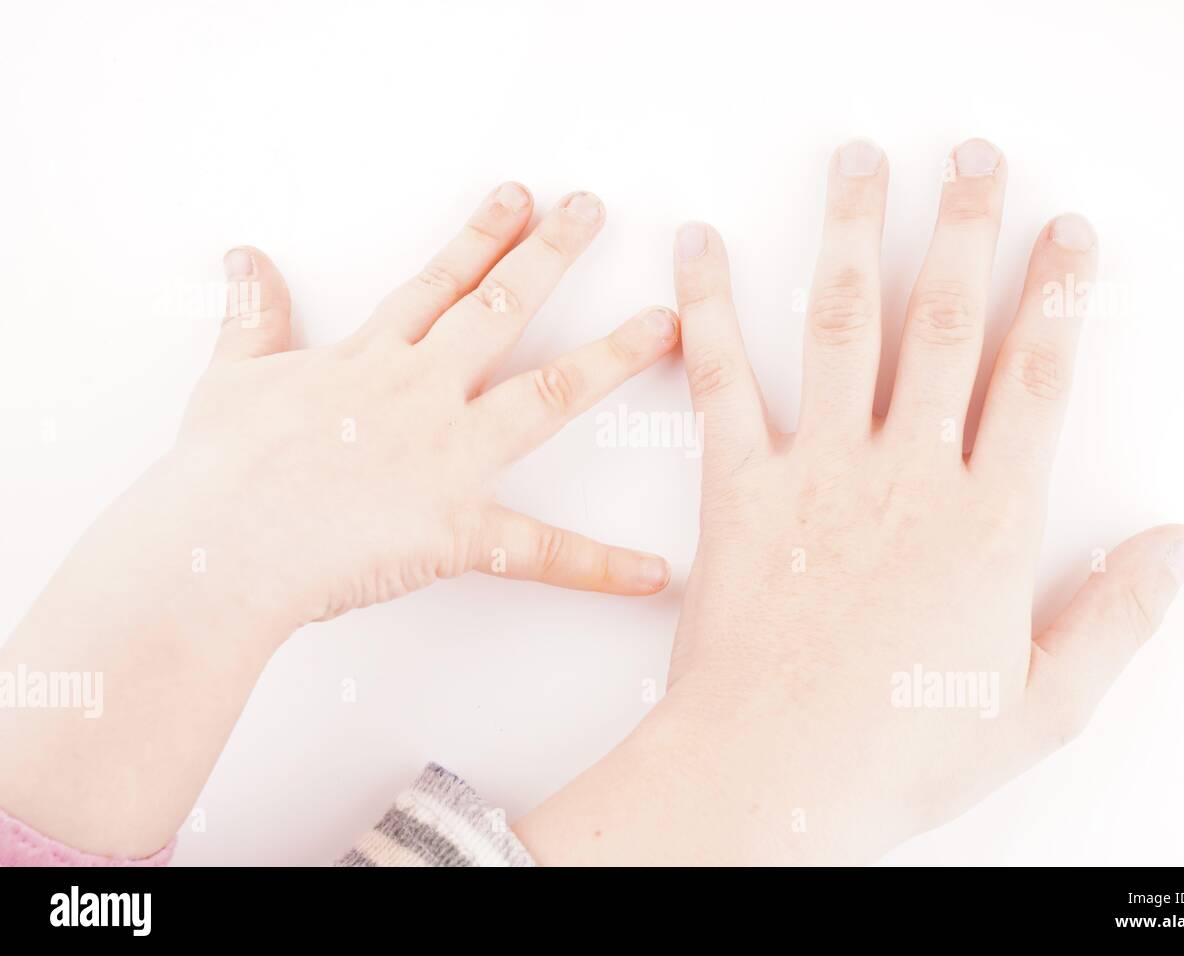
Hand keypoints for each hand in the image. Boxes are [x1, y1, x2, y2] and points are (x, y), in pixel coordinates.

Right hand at [179, 183, 676, 630]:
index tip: (520, 195)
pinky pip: (542, 552)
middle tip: (596, 211)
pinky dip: (599, 566)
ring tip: (665, 326)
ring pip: (546, 394)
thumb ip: (251, 317)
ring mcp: (447, 455)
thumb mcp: (229, 379)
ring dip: (610, 358)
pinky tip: (654, 572)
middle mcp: (421, 391)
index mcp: (371, 358)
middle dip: (551, 255)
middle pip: (501, 309)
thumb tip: (244, 261)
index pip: (440, 281)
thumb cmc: (218, 472)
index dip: (483, 234)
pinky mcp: (458, 528)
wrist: (216, 547)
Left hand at [516, 139, 1183, 864]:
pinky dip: (711, 309)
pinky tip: (704, 250)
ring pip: (847, 328)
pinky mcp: (740, 488)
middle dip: (968, 232)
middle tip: (976, 161)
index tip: (1065, 235)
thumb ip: (1117, 619)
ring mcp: (820, 472)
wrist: (774, 773)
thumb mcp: (1041, 705)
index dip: (1058, 297)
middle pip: (951, 326)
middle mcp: (906, 475)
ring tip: (863, 166)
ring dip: (857, 236)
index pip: (1038, 379)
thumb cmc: (898, 750)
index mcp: (985, 522)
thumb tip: (1178, 551)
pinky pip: (724, 380)